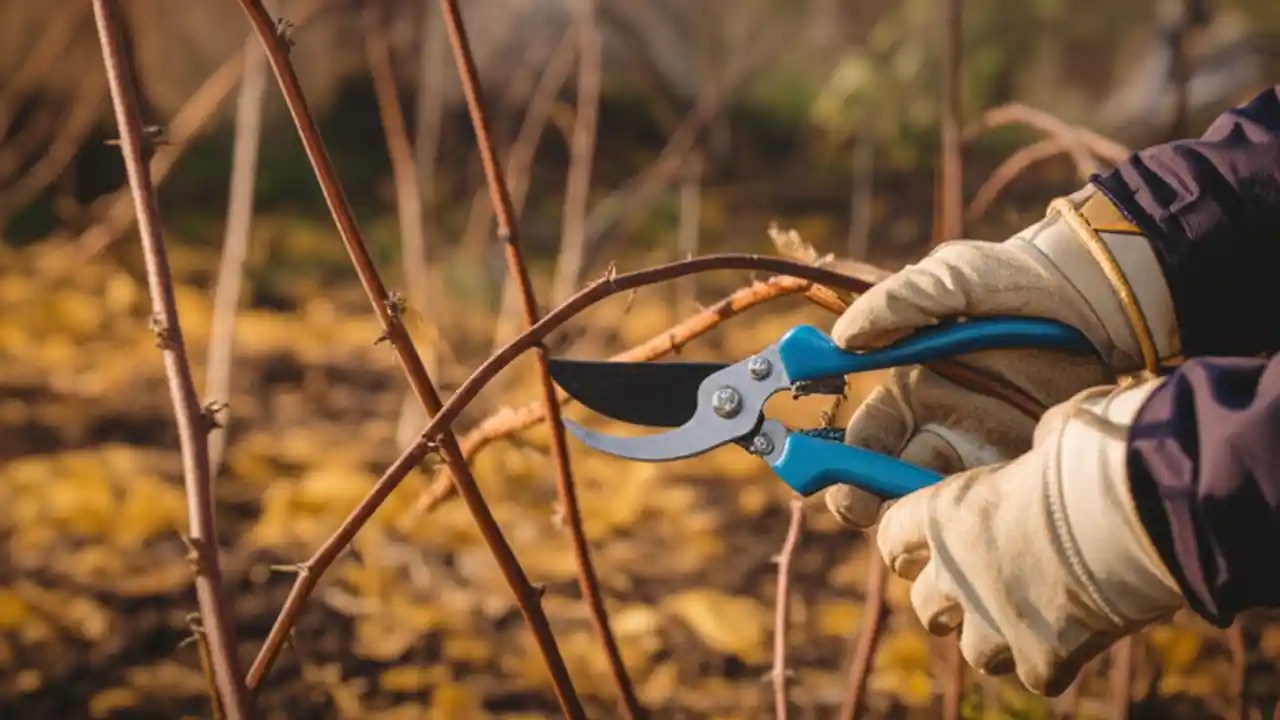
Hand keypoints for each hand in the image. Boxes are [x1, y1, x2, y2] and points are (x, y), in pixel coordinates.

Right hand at [825, 186, 1179, 527]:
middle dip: (870, 500)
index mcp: (913, 385)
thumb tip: (841, 338)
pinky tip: (976, 513)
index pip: (867, 435)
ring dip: (923, 513)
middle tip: (864, 510)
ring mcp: (984, 448)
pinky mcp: (1025, 463)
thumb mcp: (952, 278)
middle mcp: (941, 422)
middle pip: (891, 478)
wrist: (1096, 293)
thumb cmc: (1015, 277)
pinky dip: (979, 514)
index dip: (842, 459)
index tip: (831, 477)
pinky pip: (992, 498)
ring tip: (926, 513)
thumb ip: (897, 304)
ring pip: (937, 498)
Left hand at [877, 380, 1183, 694]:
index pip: (892, 538)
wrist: (1134, 515)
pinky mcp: (1040, 660)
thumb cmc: (1091, 461)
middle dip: (948, 601)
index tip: (924, 546)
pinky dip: (1054, 661)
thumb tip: (1053, 437)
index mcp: (946, 514)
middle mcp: (957, 573)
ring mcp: (995, 624)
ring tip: (1034, 618)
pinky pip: (1037, 673)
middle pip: (925, 605)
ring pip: (975, 650)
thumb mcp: (1055, 432)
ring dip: (998, 638)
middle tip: (980, 590)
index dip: (908, 544)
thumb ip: (1036, 445)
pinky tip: (1081, 637)